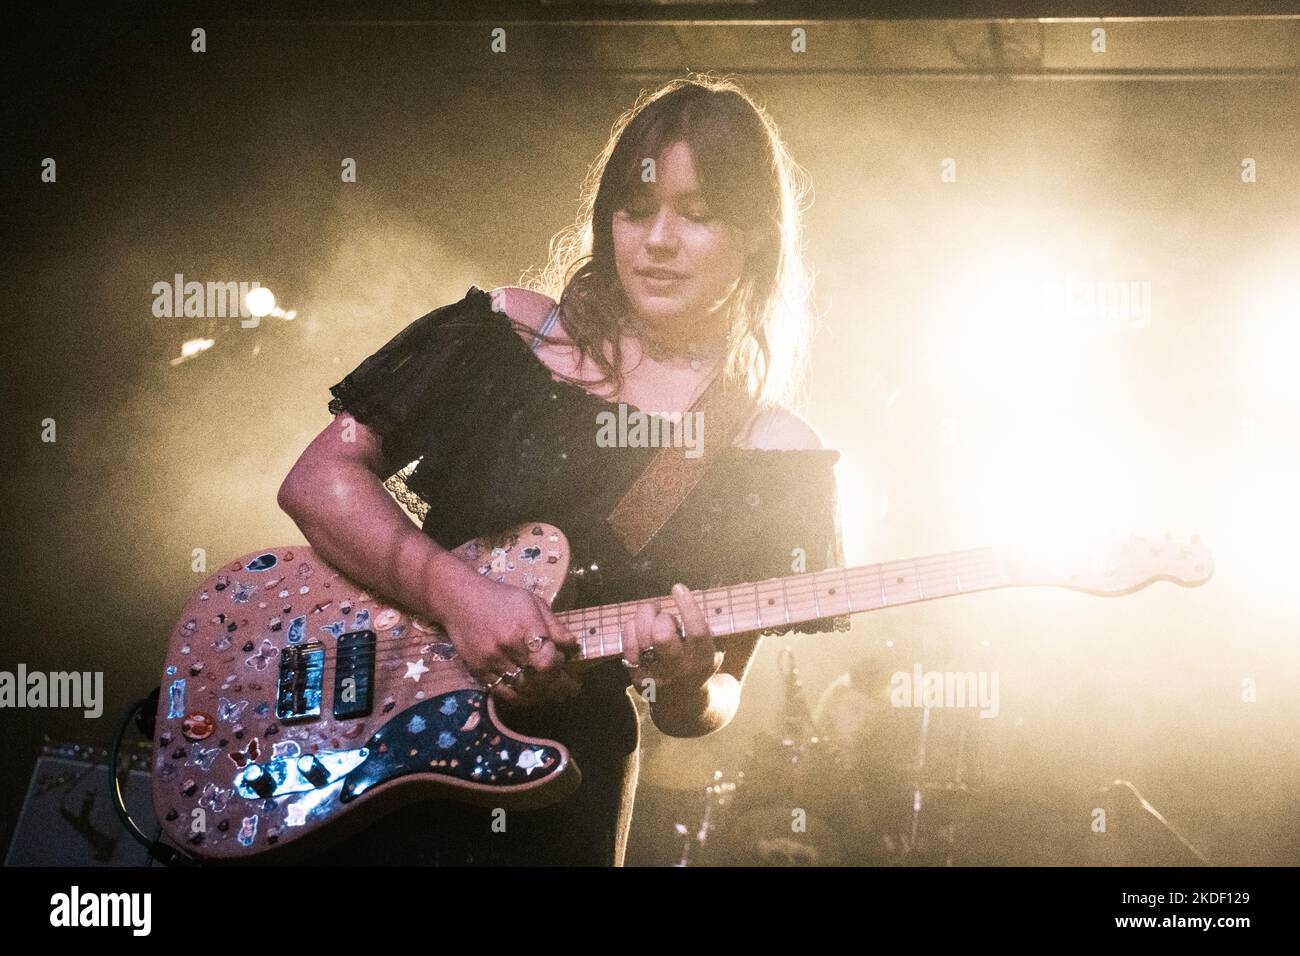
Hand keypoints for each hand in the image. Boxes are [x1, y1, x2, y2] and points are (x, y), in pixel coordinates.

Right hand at [431, 562, 581, 707]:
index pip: (547, 661)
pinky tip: (532, 696)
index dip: (560, 668)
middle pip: (537, 679)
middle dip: (558, 687)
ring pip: (522, 690)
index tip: (566, 664)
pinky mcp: (478, 671)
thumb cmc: (501, 598)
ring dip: (542, 695)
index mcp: (523, 628)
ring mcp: (491, 661)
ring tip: (555, 694)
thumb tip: (572, 646)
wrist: (459, 600)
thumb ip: (554, 625)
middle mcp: (507, 647)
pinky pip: (503, 693)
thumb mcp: (532, 602)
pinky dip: (520, 698)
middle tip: (571, 689)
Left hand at [621, 583, 722, 697]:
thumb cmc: (694, 662)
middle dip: (660, 616)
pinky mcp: (638, 677)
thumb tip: (679, 591)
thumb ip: (695, 627)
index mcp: (703, 659)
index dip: (687, 606)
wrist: (683, 702)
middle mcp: (680, 669)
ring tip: (650, 613)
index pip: (697, 631)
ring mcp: (656, 674)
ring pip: (642, 637)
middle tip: (661, 612)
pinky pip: (628, 644)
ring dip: (644, 617)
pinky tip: (638, 626)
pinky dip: (631, 627)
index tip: (678, 587)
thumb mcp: (705, 648)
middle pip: (662, 635)